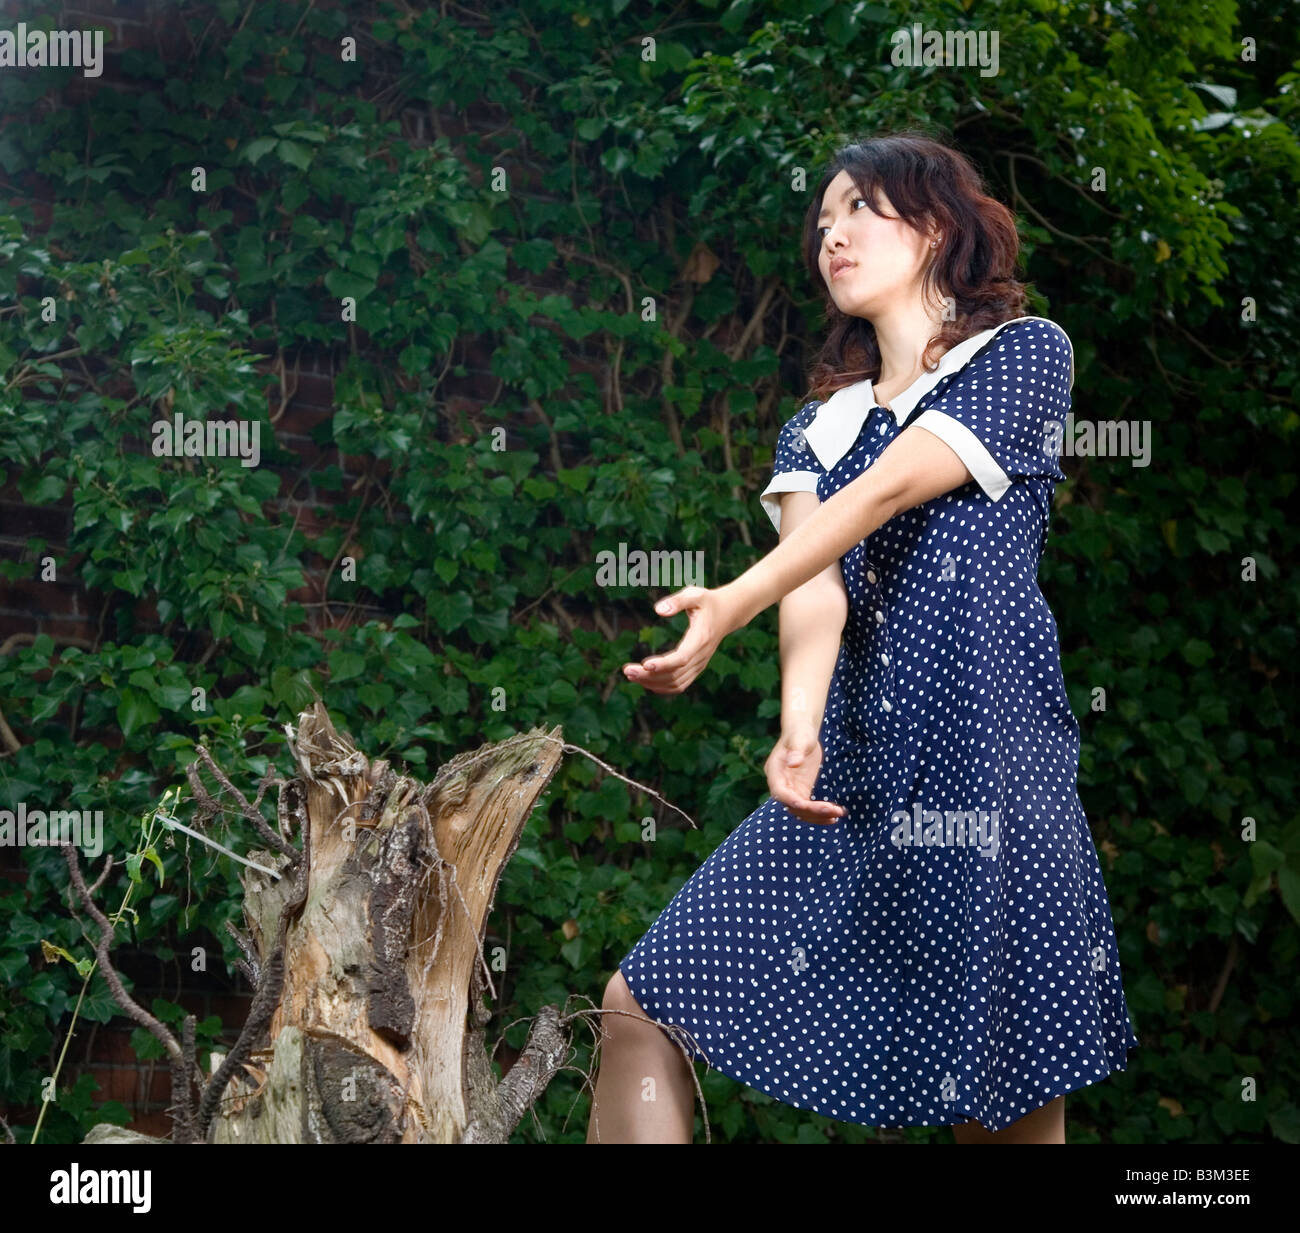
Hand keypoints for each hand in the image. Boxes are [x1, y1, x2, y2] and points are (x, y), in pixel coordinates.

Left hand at [622, 585, 742, 694]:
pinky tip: (645, 681)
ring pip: (675, 683)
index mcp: (701, 639)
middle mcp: (701, 656)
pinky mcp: (696, 668)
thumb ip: (677, 601)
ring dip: (652, 683)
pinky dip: (661, 687)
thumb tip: (658, 610)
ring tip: (630, 675)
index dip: (664, 664)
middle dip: (649, 676)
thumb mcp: (695, 594)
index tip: (644, 664)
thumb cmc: (708, 602)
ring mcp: (700, 665)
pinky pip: (679, 684)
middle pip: (675, 674)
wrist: (728, 613)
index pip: (682, 658)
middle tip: (627, 671)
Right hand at [765, 720, 844, 824]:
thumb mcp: (800, 739)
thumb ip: (796, 750)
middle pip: (792, 806)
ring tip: (838, 814)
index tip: (807, 805)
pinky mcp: (801, 791)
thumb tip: (793, 762)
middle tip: (834, 811)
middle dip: (812, 811)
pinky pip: (809, 807)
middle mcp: (780, 784)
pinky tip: (836, 813)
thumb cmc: (799, 732)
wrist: (803, 732)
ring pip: (801, 811)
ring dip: (818, 816)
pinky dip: (820, 812)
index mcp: (774, 771)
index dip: (791, 801)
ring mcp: (791, 789)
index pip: (779, 792)